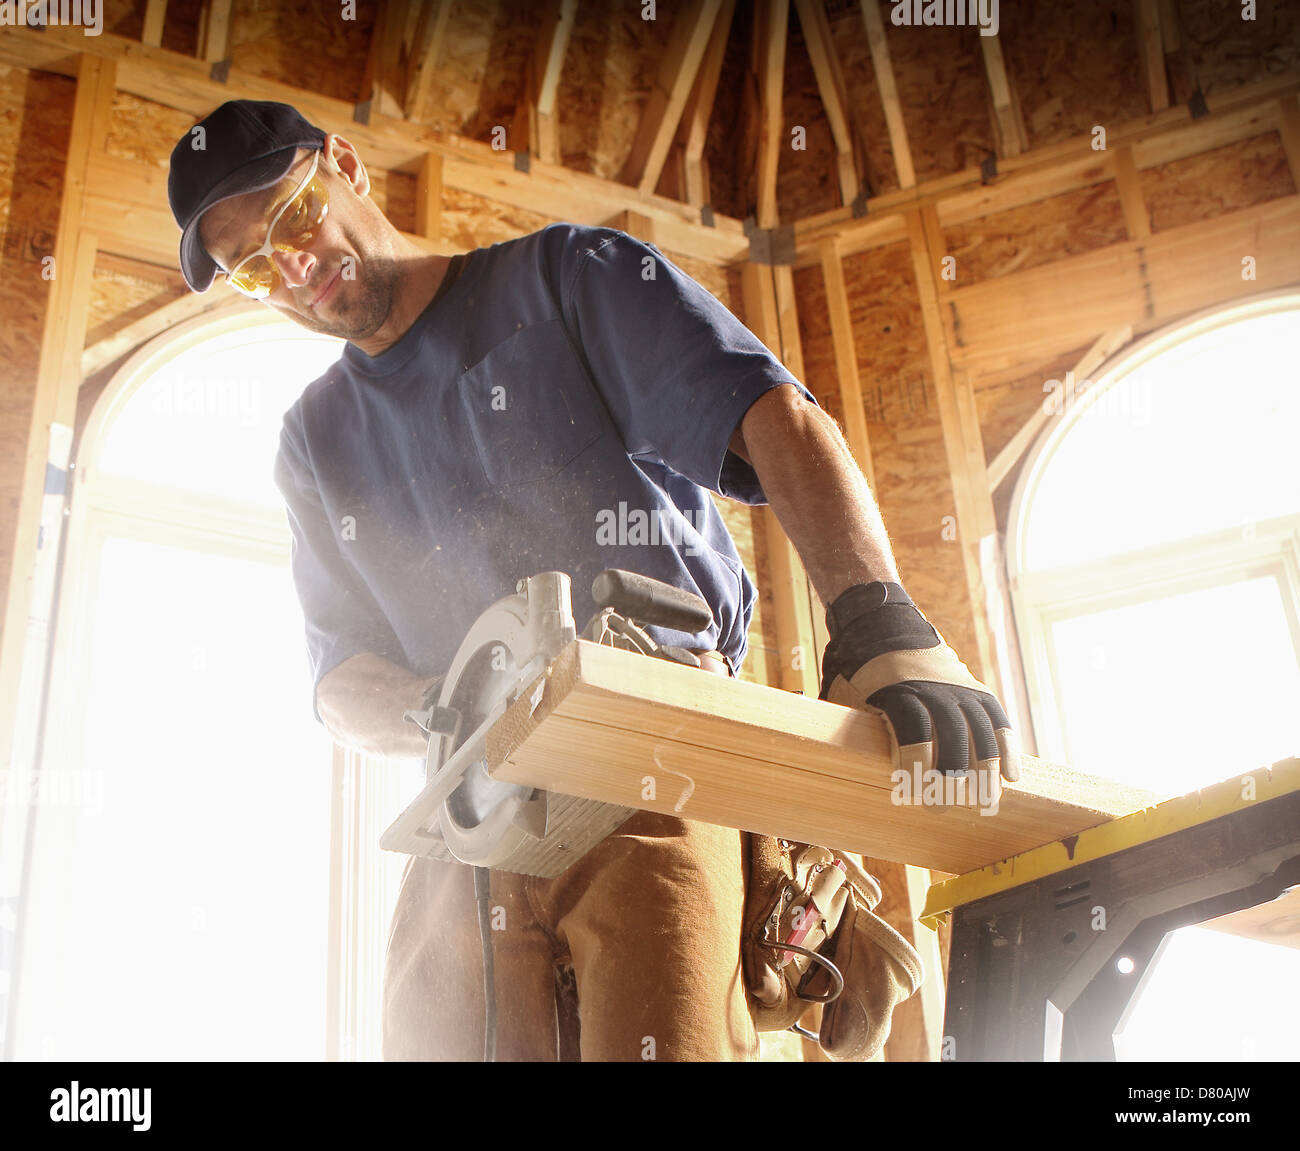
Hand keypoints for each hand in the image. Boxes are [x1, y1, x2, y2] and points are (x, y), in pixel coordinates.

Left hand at [820, 582, 1020, 802]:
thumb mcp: (848, 696)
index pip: (914, 728)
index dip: (916, 763)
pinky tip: (1009, 776)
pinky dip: (1006, 747)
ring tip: (986, 803)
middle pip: (952, 732)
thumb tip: (844, 772)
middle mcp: (934, 687)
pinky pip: (996, 717)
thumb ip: (853, 729)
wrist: (885, 628)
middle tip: (944, 808)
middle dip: (951, 774)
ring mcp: (959, 686)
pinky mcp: (974, 688)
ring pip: (981, 728)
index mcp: (899, 689)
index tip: (912, 795)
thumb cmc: (860, 674)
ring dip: (986, 768)